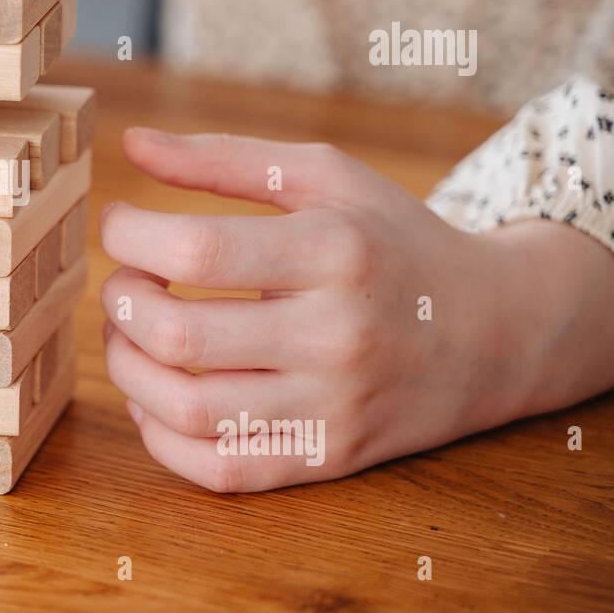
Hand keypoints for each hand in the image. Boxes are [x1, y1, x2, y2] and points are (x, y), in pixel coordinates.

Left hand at [100, 128, 613, 491]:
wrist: (494, 331)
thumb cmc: (389, 242)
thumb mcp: (325, 178)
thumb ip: (224, 158)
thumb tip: (132, 143)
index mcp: (335, 252)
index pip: (198, 250)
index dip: (130, 236)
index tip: (119, 224)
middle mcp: (336, 336)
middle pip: (179, 336)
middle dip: (119, 303)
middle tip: (124, 283)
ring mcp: (332, 407)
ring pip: (186, 410)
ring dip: (127, 370)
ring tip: (129, 335)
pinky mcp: (326, 459)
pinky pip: (217, 469)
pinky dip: (160, 434)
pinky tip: (157, 394)